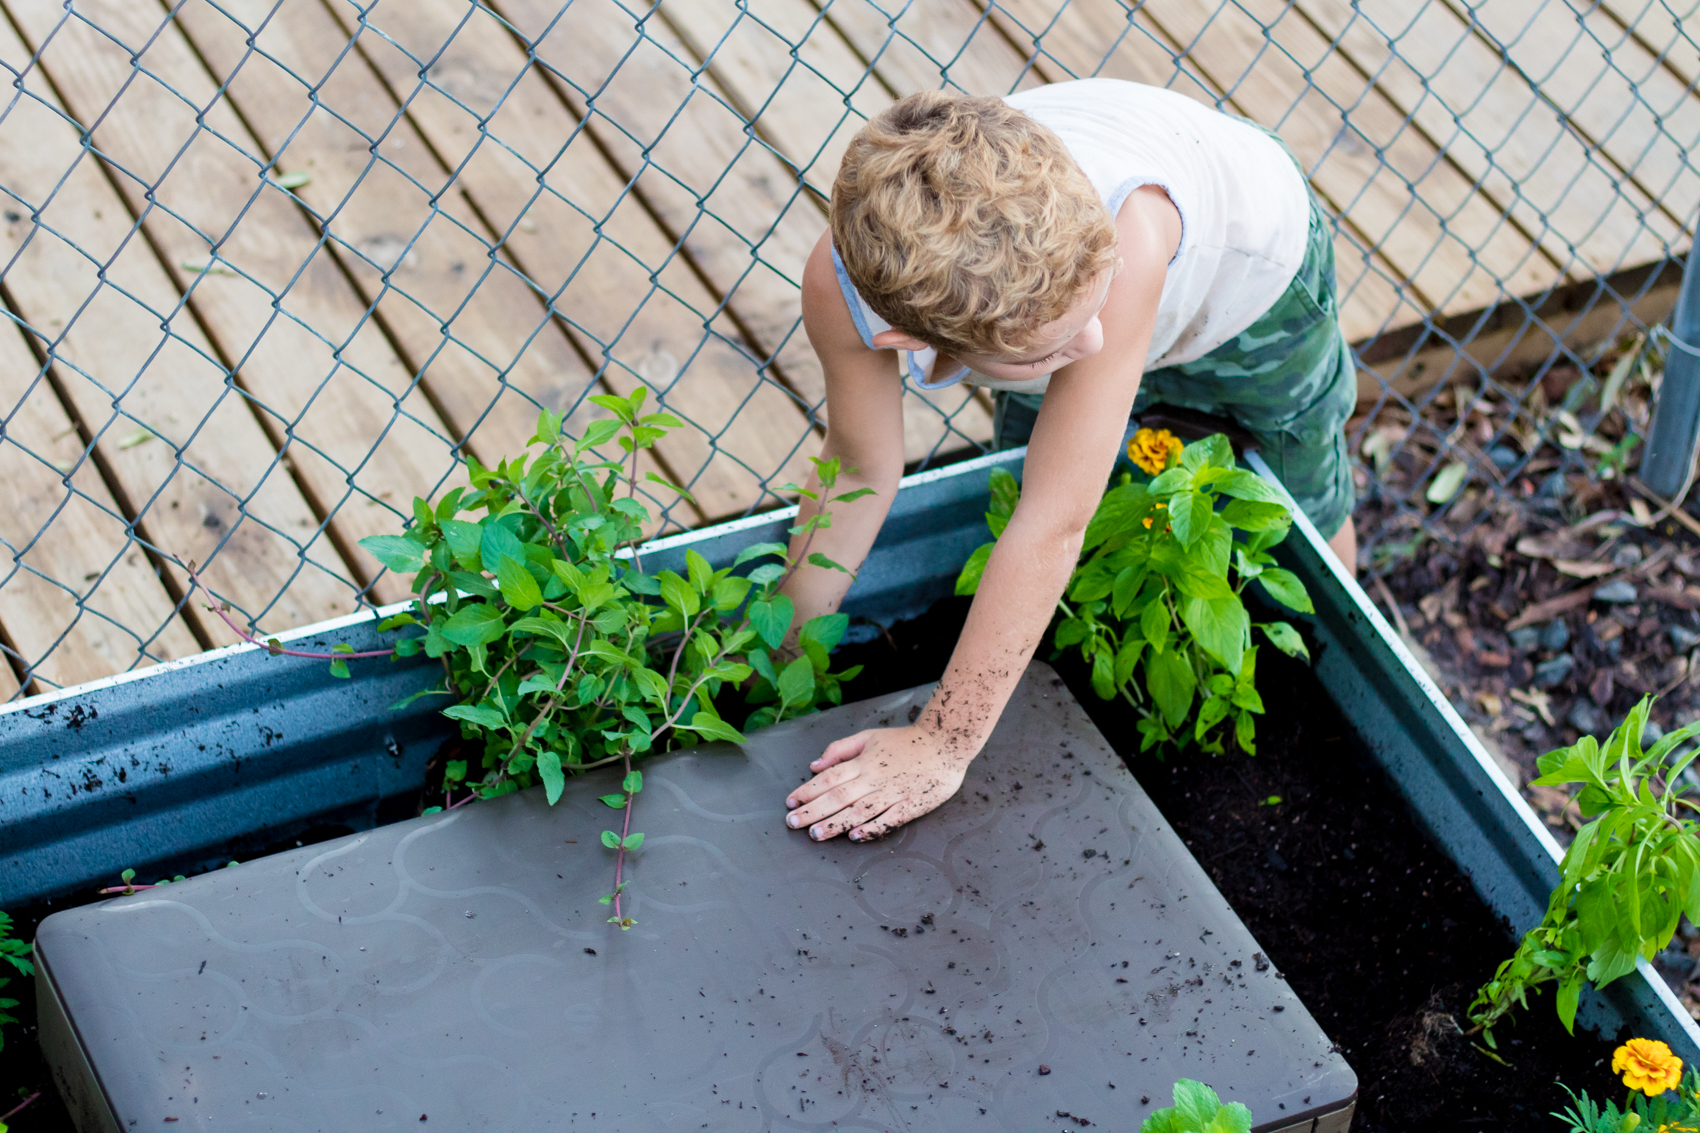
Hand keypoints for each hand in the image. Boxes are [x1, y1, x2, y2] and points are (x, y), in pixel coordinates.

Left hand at [783, 725, 971, 840]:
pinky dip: (872, 828)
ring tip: (815, 834)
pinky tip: (855, 836)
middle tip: (792, 823)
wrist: (946, 743)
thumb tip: (814, 765)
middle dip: (813, 811)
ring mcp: (893, 792)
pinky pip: (889, 819)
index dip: (807, 791)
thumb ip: (840, 749)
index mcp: (864, 761)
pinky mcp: (911, 805)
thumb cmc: (906, 741)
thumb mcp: (870, 736)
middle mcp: (875, 778)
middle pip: (838, 796)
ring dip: (835, 823)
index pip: (829, 778)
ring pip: (859, 810)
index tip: (790, 803)